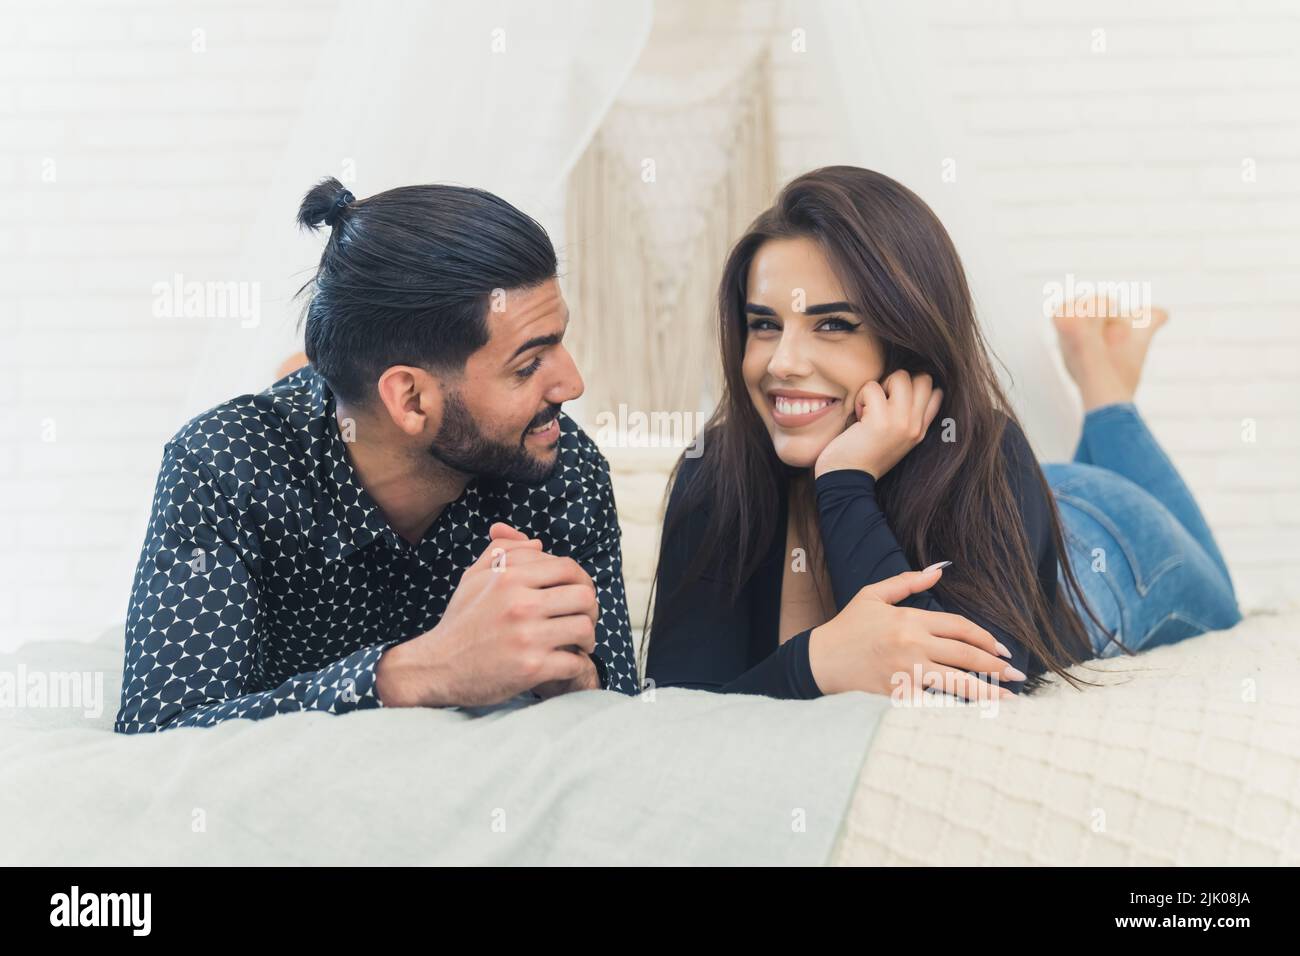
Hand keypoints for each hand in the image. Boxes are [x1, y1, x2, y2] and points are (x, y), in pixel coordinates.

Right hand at [375, 523, 597, 707]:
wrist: (436, 667)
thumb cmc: (460, 622)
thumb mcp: (474, 579)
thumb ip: (504, 553)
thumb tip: (538, 543)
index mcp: (510, 578)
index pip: (568, 568)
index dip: (581, 580)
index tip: (577, 595)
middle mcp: (520, 604)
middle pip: (584, 596)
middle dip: (591, 609)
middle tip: (584, 620)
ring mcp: (527, 637)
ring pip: (584, 628)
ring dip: (587, 638)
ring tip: (578, 643)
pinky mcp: (531, 668)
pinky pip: (575, 662)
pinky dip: (576, 664)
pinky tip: (566, 663)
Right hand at [807, 564, 1023, 699]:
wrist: (822, 660)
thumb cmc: (848, 627)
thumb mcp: (874, 595)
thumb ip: (908, 582)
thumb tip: (939, 570)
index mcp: (910, 620)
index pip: (960, 627)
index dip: (986, 638)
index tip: (1002, 649)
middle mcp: (913, 646)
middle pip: (966, 655)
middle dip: (996, 665)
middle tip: (1016, 673)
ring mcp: (907, 672)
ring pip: (957, 682)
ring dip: (987, 690)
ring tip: (1010, 698)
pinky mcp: (899, 695)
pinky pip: (936, 703)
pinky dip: (958, 708)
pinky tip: (976, 714)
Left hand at [814, 370, 941, 479]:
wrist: (848, 480)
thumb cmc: (864, 456)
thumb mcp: (896, 440)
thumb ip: (909, 418)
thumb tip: (914, 388)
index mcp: (921, 430)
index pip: (936, 393)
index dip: (915, 388)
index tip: (893, 402)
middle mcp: (916, 426)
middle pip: (923, 378)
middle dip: (898, 382)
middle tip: (881, 402)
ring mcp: (902, 423)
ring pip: (901, 376)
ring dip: (879, 387)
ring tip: (869, 408)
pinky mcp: (881, 421)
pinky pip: (872, 387)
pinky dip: (861, 397)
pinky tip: (858, 416)